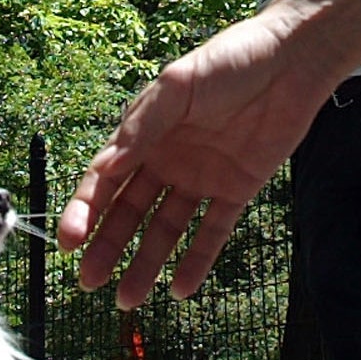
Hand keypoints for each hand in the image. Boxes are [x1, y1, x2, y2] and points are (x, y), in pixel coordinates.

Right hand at [60, 0, 359, 308]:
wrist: (292, 60)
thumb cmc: (230, 60)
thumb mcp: (178, 87)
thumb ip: (142, 127)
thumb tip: (104, 167)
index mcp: (145, 134)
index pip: (105, 180)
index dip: (84, 211)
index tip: (68, 242)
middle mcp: (167, 160)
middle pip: (129, 212)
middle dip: (107, 247)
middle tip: (88, 282)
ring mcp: (201, 177)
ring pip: (166, 230)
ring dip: (146, 263)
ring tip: (128, 299)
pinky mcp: (237, 189)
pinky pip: (213, 232)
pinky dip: (197, 260)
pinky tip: (180, 290)